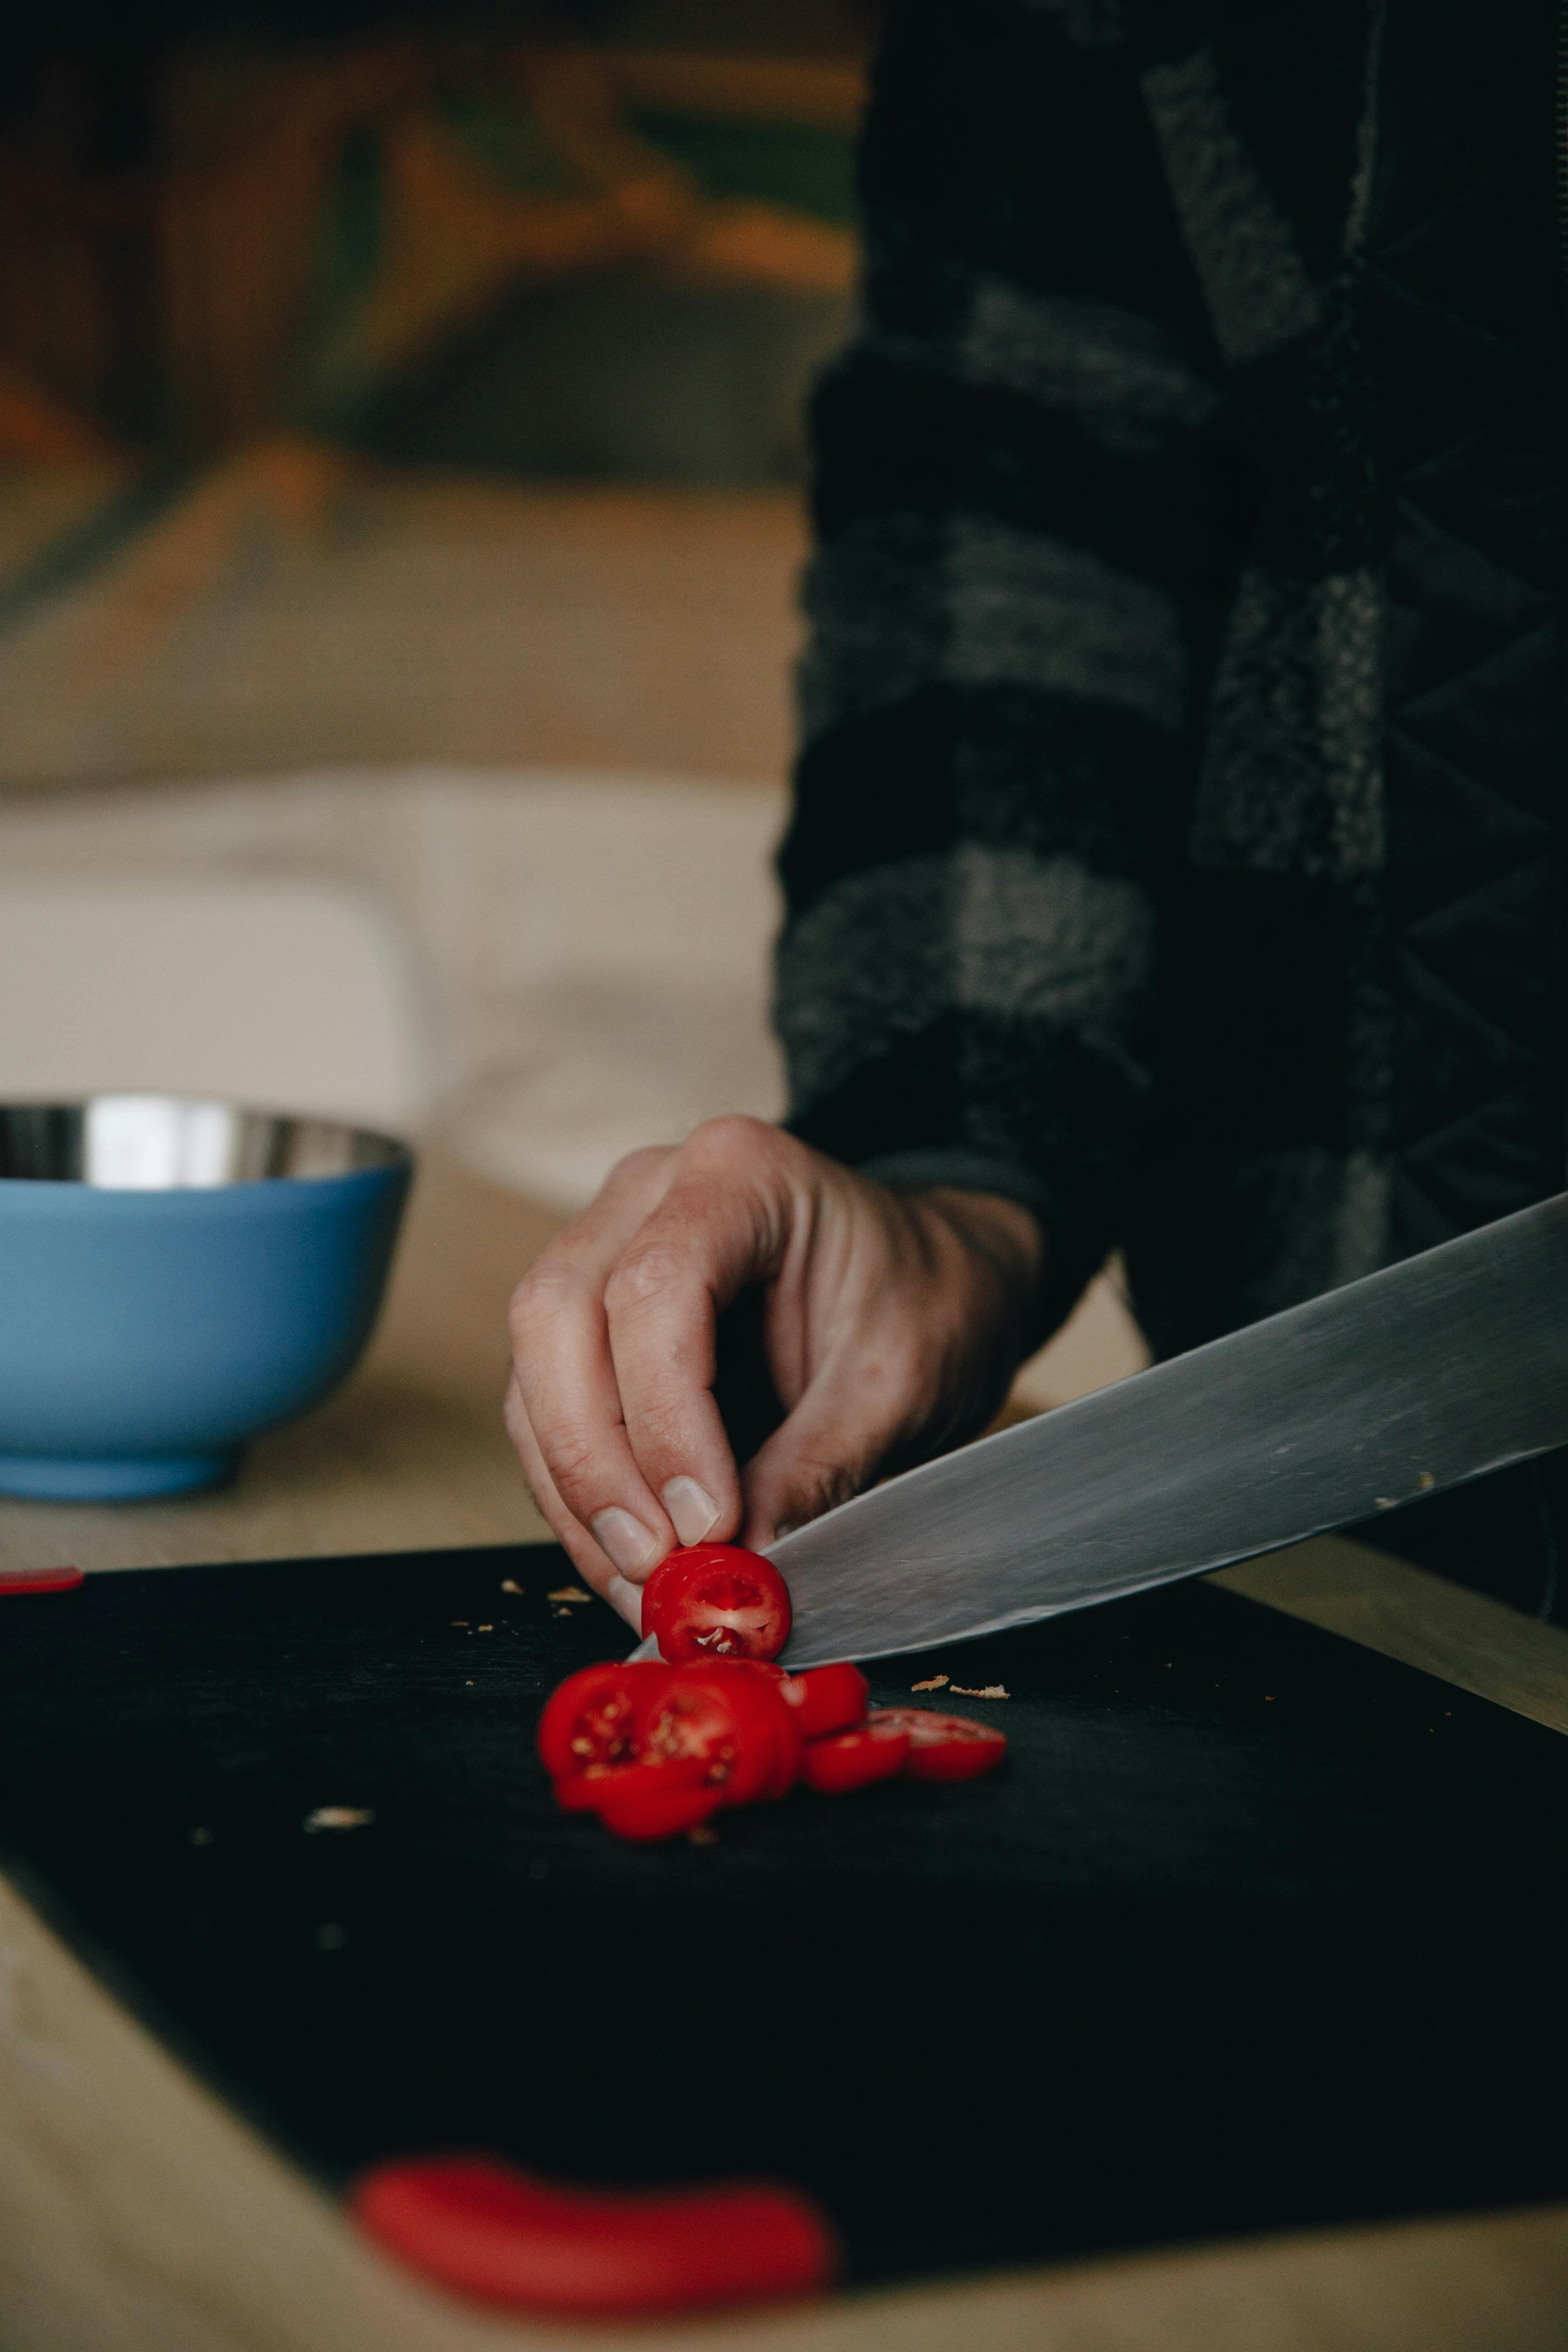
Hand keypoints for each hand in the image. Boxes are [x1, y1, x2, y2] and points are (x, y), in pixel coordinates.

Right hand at [505, 1117, 1044, 1625]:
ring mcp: (607, 1248)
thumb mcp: (900, 1382)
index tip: (708, 1520)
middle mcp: (649, 1193)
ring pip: (535, 1371)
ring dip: (576, 1491)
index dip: (665, 1416)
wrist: (930, 1279)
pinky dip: (578, 1495)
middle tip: (655, 1562)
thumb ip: (819, 1467)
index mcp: (739, 1172)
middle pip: (558, 1316)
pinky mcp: (593, 1321)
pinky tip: (626, 1560)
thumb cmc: (924, 1300)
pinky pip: (547, 1409)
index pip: (656, 1286)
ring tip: (643, 1583)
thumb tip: (743, 1565)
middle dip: (594, 1457)